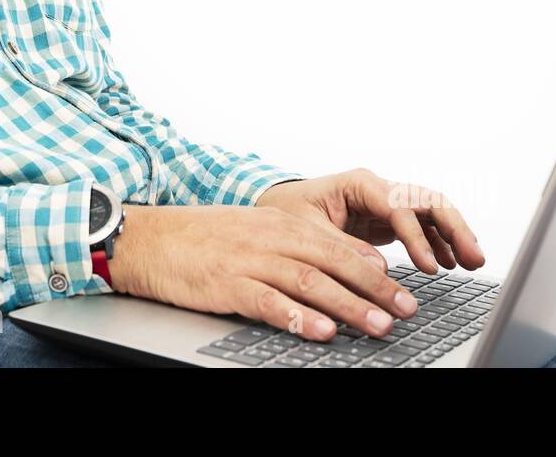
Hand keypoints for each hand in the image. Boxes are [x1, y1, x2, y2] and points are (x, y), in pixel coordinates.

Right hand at [105, 203, 420, 341]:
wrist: (149, 238)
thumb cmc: (201, 238)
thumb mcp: (253, 231)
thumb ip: (296, 245)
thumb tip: (345, 262)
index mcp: (281, 224)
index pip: (339, 245)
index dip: (375, 269)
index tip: (404, 288)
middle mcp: (271, 237)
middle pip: (334, 262)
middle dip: (376, 287)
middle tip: (406, 309)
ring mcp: (249, 259)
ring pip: (309, 281)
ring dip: (348, 304)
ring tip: (377, 325)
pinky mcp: (227, 282)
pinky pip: (268, 301)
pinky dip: (297, 317)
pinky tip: (320, 331)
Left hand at [253, 168, 485, 274]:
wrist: (278, 205)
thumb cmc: (288, 211)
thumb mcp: (305, 229)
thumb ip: (341, 247)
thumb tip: (379, 270)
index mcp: (359, 183)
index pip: (400, 207)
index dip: (418, 237)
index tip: (430, 267)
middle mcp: (378, 187)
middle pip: (427, 200)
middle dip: (454, 227)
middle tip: (475, 258)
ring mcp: (386, 201)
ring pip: (431, 211)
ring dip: (454, 234)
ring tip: (473, 262)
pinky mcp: (387, 218)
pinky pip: (422, 226)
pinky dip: (439, 242)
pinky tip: (451, 262)